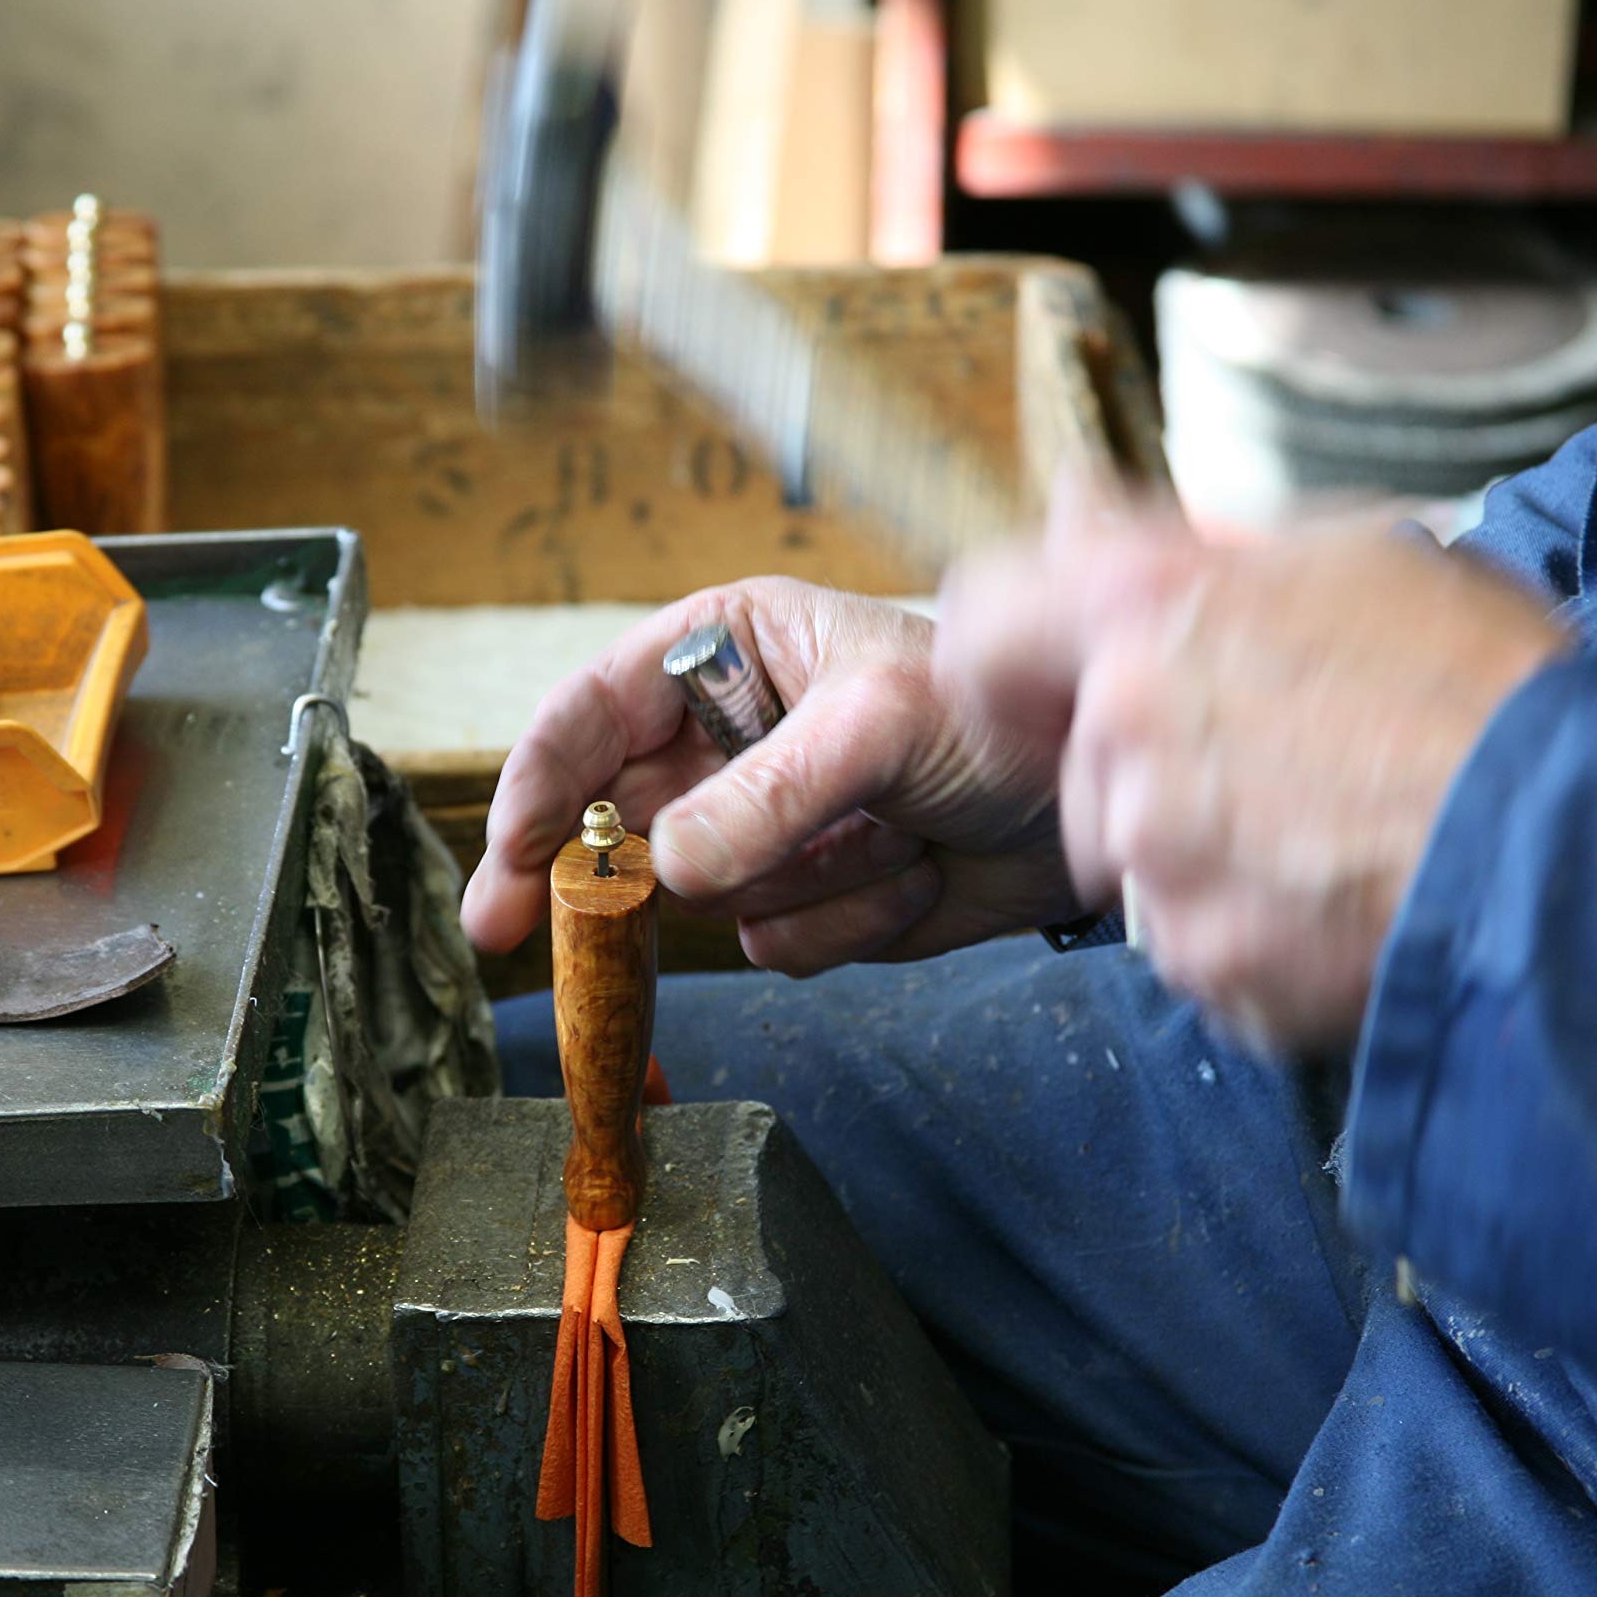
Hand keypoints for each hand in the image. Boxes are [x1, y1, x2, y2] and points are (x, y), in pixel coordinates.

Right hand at [460, 577, 1085, 972]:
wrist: (1092, 802)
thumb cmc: (997, 718)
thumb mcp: (878, 729)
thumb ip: (769, 795)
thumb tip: (668, 870)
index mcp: (724, 651)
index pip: (588, 716)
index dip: (534, 790)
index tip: (504, 865)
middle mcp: (727, 739)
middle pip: (614, 822)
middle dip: (602, 876)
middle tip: (516, 931)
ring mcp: (762, 826)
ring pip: (703, 899)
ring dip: (800, 885)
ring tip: (891, 838)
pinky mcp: (806, 899)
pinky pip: (775, 945)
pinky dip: (847, 927)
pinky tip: (913, 877)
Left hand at [940, 509, 1568, 1049]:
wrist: (1576, 833)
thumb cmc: (1485, 683)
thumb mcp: (1349, 554)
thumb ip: (1199, 554)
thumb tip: (1100, 535)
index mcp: (1146, 608)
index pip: (981, 632)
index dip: (1007, 670)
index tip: (1038, 697)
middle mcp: (1128, 727)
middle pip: (1085, 767)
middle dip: (1157, 774)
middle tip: (1282, 769)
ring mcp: (1158, 856)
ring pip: (1146, 861)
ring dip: (1213, 858)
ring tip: (1333, 833)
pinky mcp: (1204, 958)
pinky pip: (1203, 948)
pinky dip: (1260, 937)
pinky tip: (1346, 898)